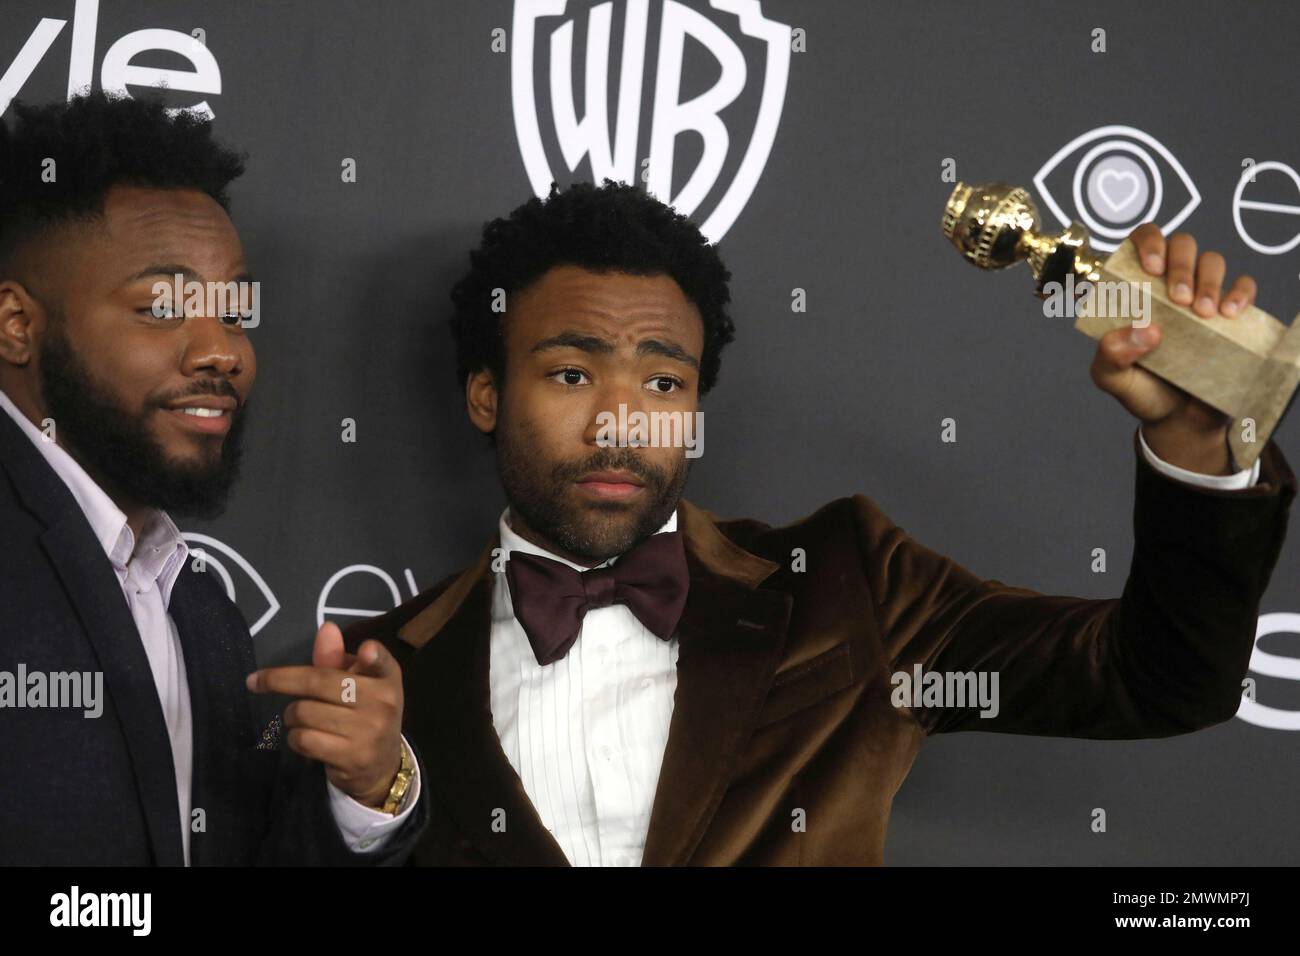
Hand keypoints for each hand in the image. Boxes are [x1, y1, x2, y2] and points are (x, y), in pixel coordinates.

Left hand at [246, 623, 403, 807]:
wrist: (382, 766)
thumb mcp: (356, 684)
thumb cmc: (364, 714)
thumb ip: (337, 659)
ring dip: (291, 715)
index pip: (381, 662)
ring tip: (302, 719)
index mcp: (387, 679)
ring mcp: (368, 732)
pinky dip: (295, 738)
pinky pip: (304, 739)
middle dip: (281, 681)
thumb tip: (327, 628)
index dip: (374, 655)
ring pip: (304, 712)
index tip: (366, 649)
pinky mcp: (351, 758)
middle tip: (261, 683)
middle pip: (318, 683)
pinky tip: (307, 738)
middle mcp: (383, 703)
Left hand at [1088, 223, 1257, 474]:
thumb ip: (1111, 355)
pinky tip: (1230, 313)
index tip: (1151, 268)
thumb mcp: (1112, 378)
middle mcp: (1168, 286)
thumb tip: (1143, 329)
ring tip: (1202, 314)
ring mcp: (1201, 296)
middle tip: (1180, 300)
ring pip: (1212, 261)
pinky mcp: (1230, 312)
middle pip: (1182, 245)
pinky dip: (1240, 292)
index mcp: (1134, 290)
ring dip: (1209, 280)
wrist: (1178, 421)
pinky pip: (1244, 285)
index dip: (1148, 242)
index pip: (1142, 242)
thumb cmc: (1141, 390)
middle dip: (1182, 265)